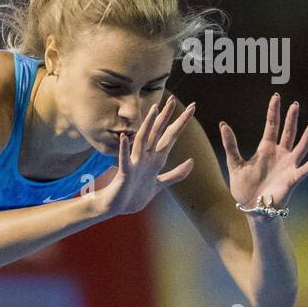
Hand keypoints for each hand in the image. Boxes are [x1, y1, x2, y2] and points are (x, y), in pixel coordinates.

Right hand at [96, 97, 196, 217]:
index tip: (192, 108)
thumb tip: (191, 162)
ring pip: (142, 140)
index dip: (180, 122)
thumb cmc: (135, 195)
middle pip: (158, 133)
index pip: (170, 136)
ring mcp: (135, 163)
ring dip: (148, 125)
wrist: (116, 207)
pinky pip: (124, 160)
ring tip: (153, 109)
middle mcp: (145, 157)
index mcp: (155, 159)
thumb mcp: (160, 184)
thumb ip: (176, 174)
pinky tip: (124, 138)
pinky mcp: (125, 173)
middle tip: (174, 99)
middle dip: (166, 117)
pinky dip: (124, 149)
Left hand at [221, 93, 307, 214]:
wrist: (252, 207)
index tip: (276, 97)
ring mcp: (288, 166)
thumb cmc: (245, 188)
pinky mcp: (292, 179)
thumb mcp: (235, 164)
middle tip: (295, 103)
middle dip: (291, 118)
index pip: (271, 126)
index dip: (273, 112)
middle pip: (288, 132)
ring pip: (301, 147)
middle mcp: (280, 154)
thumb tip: (223, 124)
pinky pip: (304, 170)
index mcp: (266, 149)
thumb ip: (230, 145)